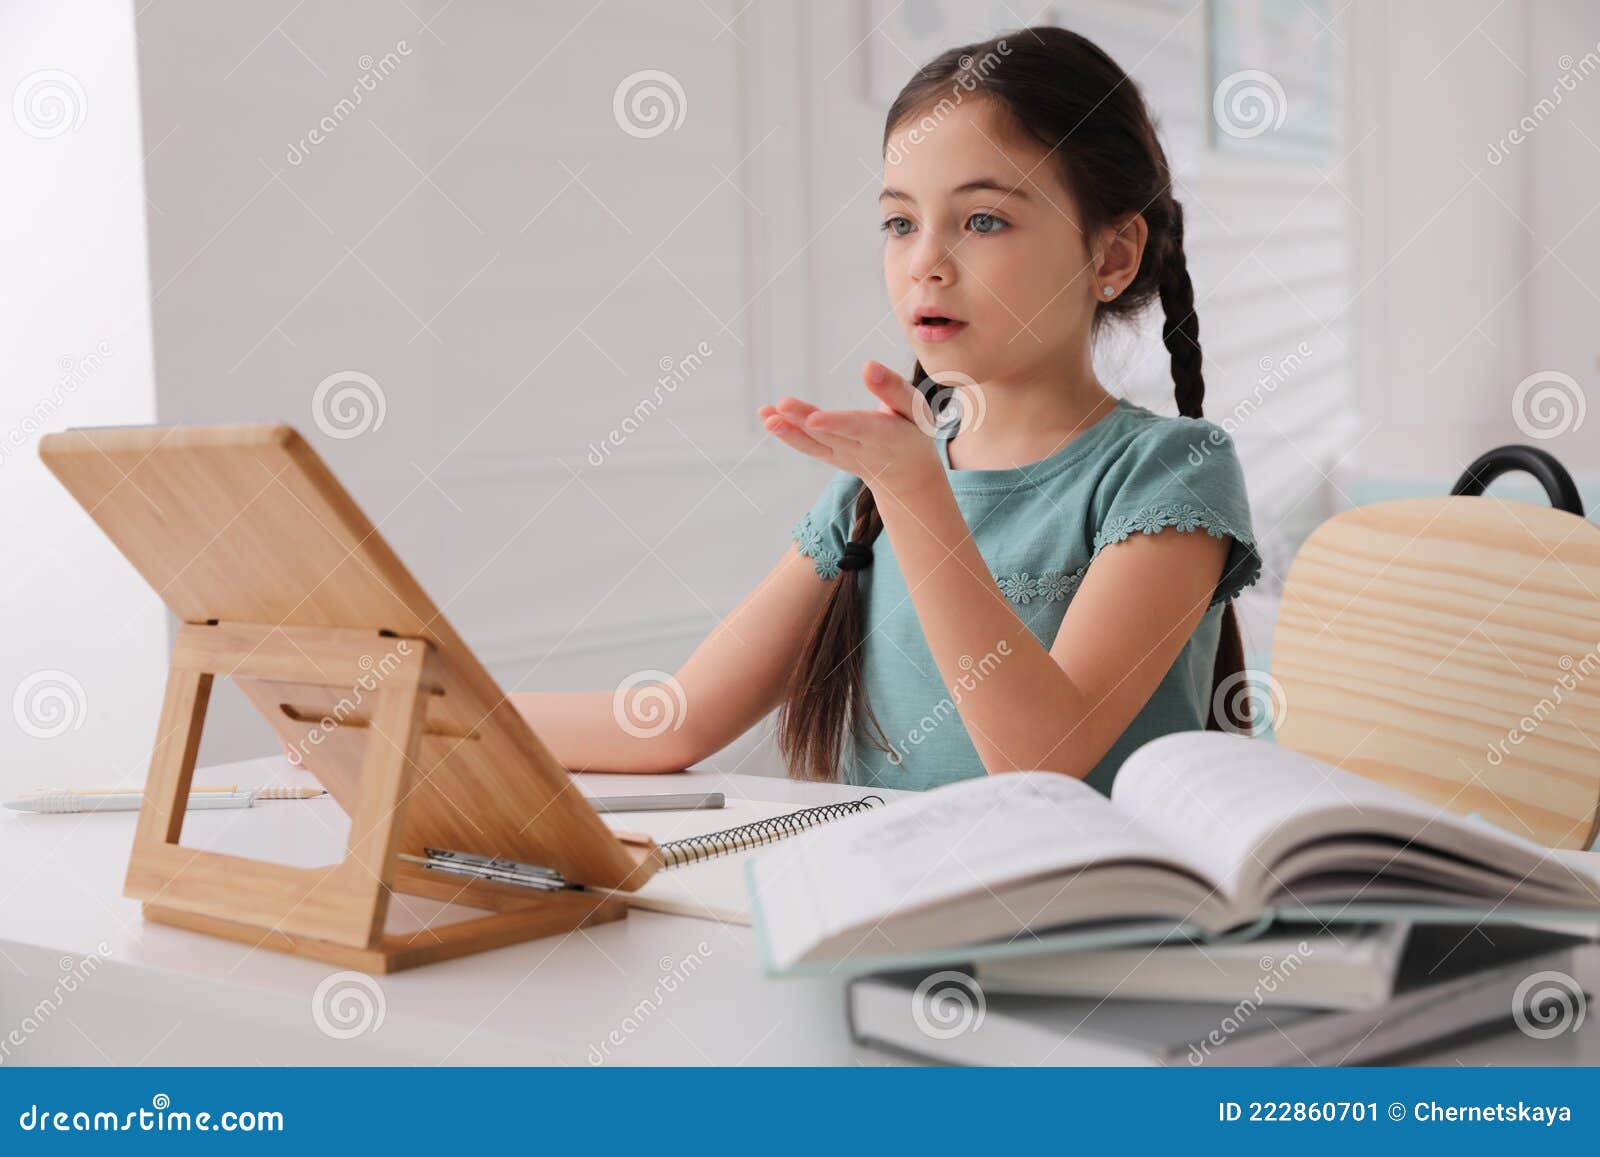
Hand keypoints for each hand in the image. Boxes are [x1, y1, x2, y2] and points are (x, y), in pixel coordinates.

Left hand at [757, 360, 945, 502]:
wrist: (906, 475)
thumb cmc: (911, 432)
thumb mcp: (914, 409)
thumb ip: (892, 388)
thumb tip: (867, 365)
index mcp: (884, 435)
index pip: (857, 428)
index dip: (836, 423)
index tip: (814, 418)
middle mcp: (859, 449)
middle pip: (828, 434)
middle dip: (804, 420)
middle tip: (781, 405)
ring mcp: (842, 456)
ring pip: (813, 444)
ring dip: (788, 431)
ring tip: (766, 415)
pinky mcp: (830, 457)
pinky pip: (808, 447)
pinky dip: (788, 433)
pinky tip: (768, 417)